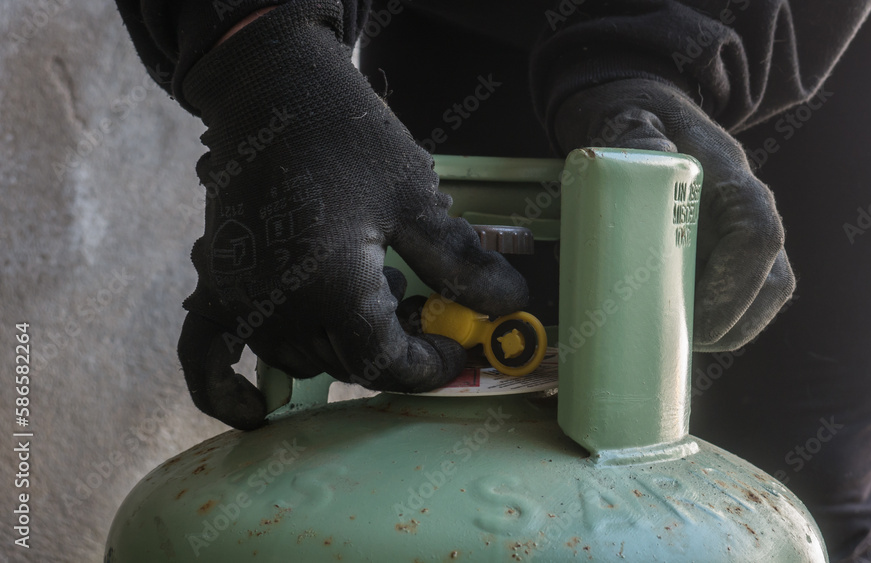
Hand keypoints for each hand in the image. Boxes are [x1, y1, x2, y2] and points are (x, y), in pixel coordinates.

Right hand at [176, 3, 526, 429]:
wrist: (276, 92)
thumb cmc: (347, 136)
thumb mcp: (417, 197)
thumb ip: (459, 261)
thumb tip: (511, 302)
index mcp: (330, 284)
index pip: (386, 363)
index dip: (430, 365)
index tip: (458, 347)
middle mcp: (278, 302)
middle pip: (348, 363)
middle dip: (395, 347)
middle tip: (428, 307)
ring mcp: (239, 296)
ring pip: (301, 359)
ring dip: (342, 346)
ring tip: (374, 295)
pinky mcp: (217, 283)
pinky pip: (208, 355)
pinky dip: (227, 390)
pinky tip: (256, 412)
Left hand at [553, 79, 793, 351]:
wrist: (640, 115)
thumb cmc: (635, 119)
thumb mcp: (626, 118)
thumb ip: (634, 133)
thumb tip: (653, 155)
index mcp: (733, 181)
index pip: (759, 237)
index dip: (735, 286)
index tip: (693, 317)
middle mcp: (748, 214)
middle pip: (771, 282)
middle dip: (731, 324)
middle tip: (674, 342)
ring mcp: (739, 239)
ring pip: (761, 299)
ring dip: (725, 331)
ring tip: (671, 341)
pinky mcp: (724, 258)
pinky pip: (737, 303)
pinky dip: (713, 326)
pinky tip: (671, 332)